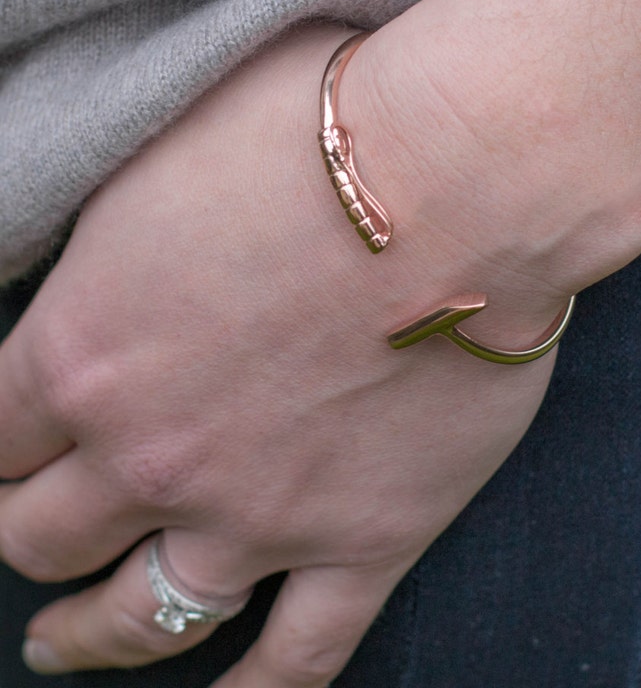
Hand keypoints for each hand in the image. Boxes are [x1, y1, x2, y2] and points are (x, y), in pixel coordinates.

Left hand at [0, 23, 575, 684]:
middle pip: (38, 536)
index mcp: (85, 352)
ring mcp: (258, 515)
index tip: (6, 449)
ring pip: (141, 617)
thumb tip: (72, 258)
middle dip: (25, 532)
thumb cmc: (323, 134)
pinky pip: (301, 655)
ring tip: (67, 644)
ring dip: (87, 638)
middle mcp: (151, 456)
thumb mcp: (160, 149)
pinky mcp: (365, 541)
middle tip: (35, 526)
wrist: (466, 182)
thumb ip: (95, 235)